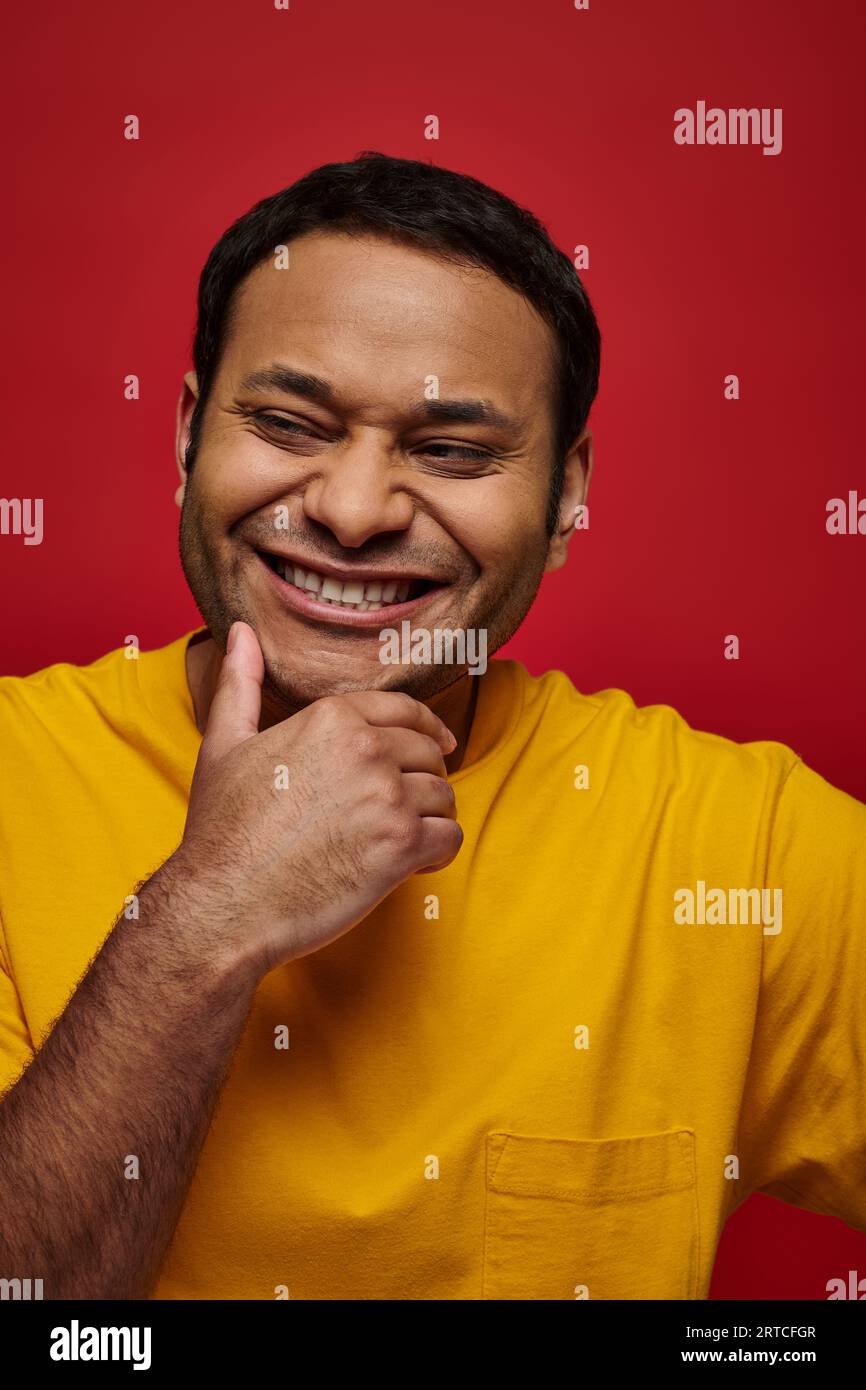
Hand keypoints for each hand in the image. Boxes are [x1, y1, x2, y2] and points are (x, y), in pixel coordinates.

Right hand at [168, 621, 462, 974]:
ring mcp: (388, 796)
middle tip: (406, 808)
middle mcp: (367, 749)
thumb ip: (241, 683)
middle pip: (430, 753)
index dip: (427, 728)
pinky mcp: (402, 845)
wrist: (223, 902)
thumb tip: (242, 630)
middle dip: (424, 779)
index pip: (406, 711)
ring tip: (404, 839)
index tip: (440, 744)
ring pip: (445, 795)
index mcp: (332, 718)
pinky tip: (414, 864)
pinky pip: (451, 837)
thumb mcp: (223, 744)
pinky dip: (439, 853)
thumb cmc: (221, 830)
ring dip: (431, 818)